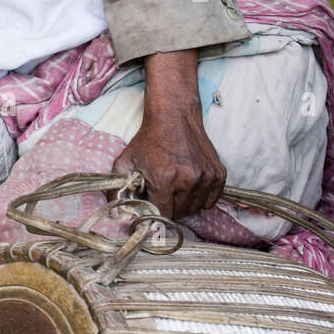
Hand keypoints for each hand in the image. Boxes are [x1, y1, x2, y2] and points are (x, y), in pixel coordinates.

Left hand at [112, 49, 225, 218]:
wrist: (174, 117)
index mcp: (165, 181)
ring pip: (196, 208)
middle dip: (169, 208)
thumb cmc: (147, 141)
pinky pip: (212, 199)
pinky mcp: (218, 173)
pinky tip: (190, 187)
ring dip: (185, 204)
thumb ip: (117, 189)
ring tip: (175, 189)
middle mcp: (188, 181)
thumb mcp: (124, 162)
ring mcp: (206, 177)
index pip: (163, 215)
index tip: (153, 207)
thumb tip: (115, 215)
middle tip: (162, 195)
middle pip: (180, 213)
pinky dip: (202, 198)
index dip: (156, 214)